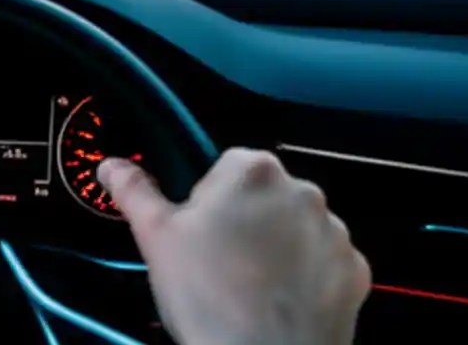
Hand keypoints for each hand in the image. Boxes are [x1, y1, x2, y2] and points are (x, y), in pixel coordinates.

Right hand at [98, 148, 370, 344]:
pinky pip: (324, 262)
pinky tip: (277, 301)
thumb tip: (113, 168)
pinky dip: (306, 277)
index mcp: (251, 171)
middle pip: (263, 195)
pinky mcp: (353, 270)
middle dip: (244, 222)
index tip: (199, 231)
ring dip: (276, 247)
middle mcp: (301, 192)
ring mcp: (333, 232)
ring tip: (247, 288)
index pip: (226, 165)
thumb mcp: (155, 238)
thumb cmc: (212, 302)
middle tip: (218, 263)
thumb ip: (134, 191)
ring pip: (295, 228)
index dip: (207, 200)